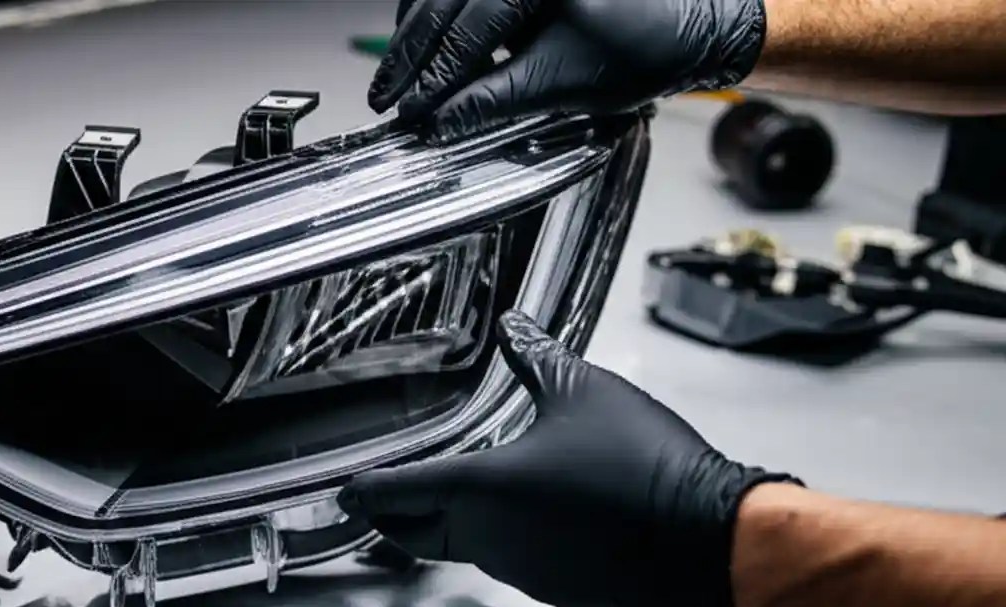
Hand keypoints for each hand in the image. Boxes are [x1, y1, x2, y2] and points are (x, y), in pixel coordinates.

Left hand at [338, 311, 799, 606]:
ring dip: (447, 522)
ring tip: (450, 490)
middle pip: (416, 532)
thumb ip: (534, 358)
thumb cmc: (643, 462)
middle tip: (381, 495)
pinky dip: (495, 538)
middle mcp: (490, 538)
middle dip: (394, 513)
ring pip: (461, 548)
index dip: (364, 490)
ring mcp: (521, 570)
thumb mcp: (581, 391)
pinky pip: (506, 562)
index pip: (397, 492)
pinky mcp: (554, 588)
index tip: (342, 490)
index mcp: (482, 487)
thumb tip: (513, 326)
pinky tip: (520, 512)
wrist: (706, 532)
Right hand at [368, 0, 766, 141]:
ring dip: (418, 28)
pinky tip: (431, 39)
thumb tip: (443, 121)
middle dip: (412, 53)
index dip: (430, 75)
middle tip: (386, 94)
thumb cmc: (645, 49)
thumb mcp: (562, 84)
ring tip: (400, 71)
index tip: (406, 108)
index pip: (467, 29)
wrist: (693, 26)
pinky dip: (442, 13)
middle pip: (445, 2)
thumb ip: (495, 100)